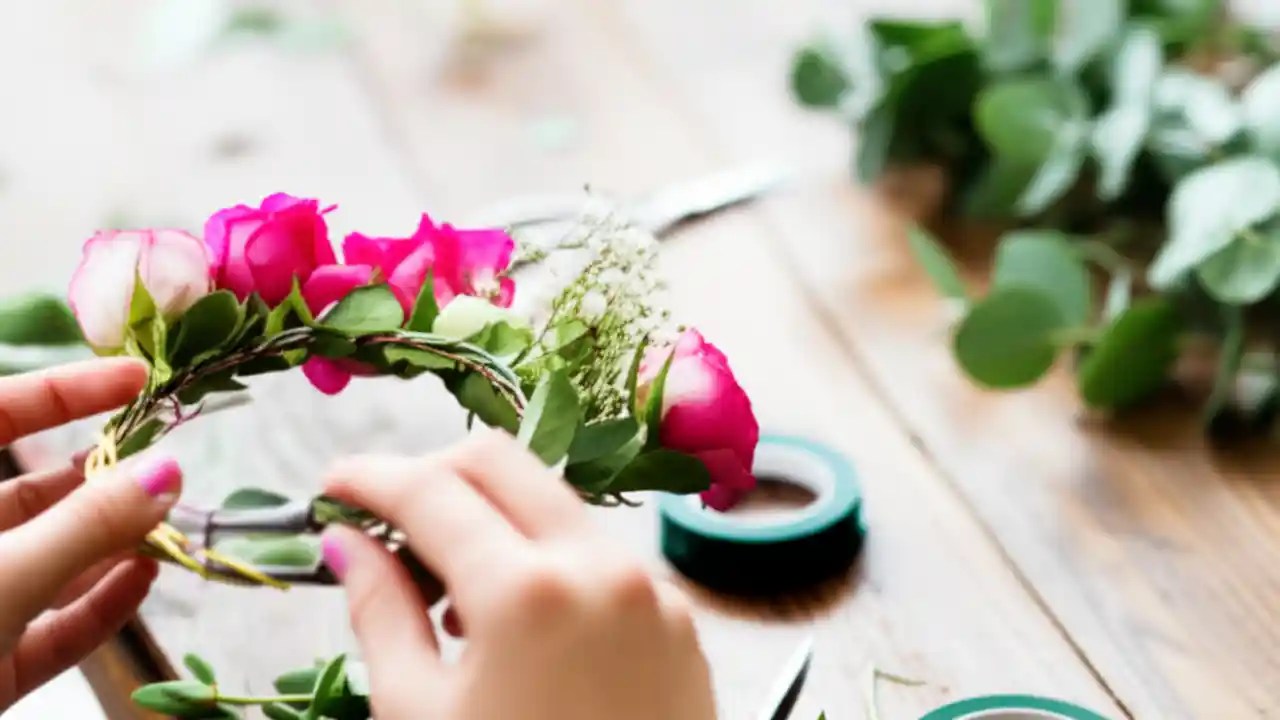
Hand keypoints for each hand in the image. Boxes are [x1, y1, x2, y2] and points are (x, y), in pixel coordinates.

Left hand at [0, 359, 182, 710]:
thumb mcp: (0, 579)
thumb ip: (87, 526)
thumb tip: (168, 471)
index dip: (63, 390)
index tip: (136, 378)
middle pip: (28, 493)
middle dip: (103, 480)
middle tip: (171, 465)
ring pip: (45, 561)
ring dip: (109, 545)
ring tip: (171, 526)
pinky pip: (49, 625)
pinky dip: (97, 605)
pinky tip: (144, 580)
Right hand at [321, 430, 716, 719]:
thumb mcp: (420, 716)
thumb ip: (381, 613)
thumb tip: (348, 543)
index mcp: (527, 591)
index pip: (430, 489)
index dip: (368, 478)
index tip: (333, 486)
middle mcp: (601, 566)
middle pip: (501, 461)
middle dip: (433, 474)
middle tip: (388, 522)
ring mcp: (651, 587)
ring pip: (555, 502)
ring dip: (493, 518)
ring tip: (449, 593)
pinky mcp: (678, 616)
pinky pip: (600, 553)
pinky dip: (548, 559)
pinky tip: (519, 622)